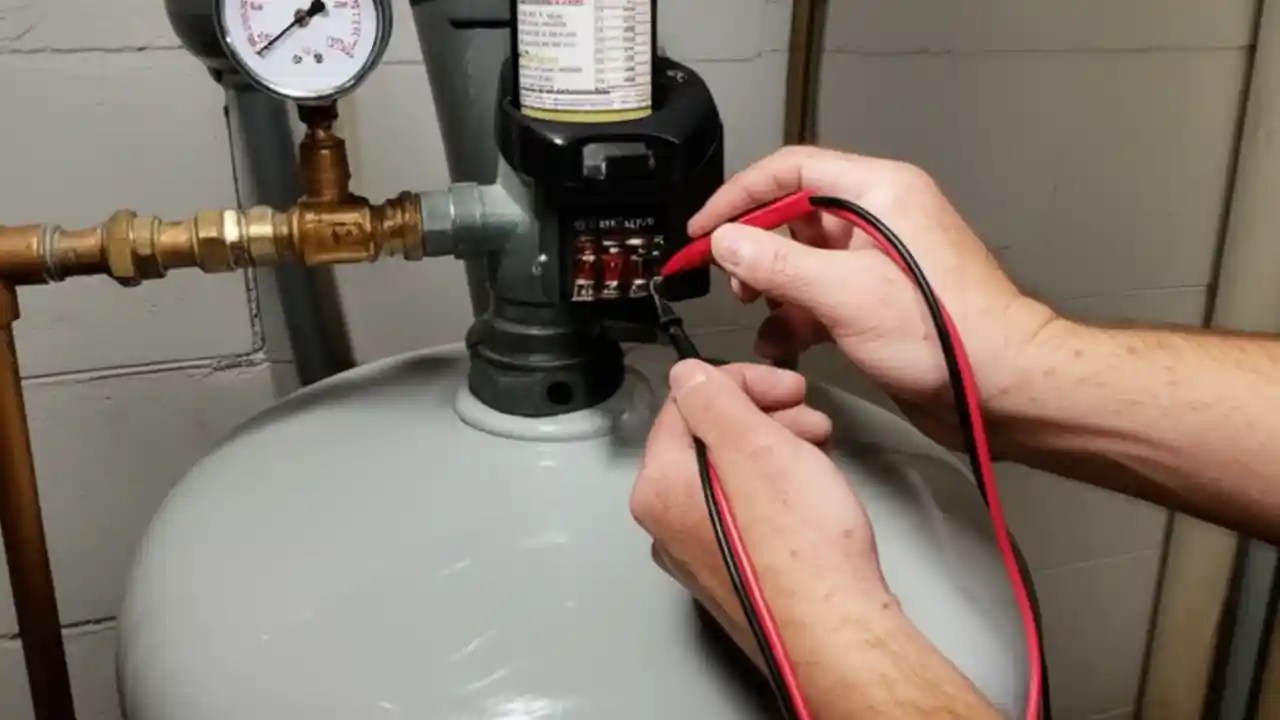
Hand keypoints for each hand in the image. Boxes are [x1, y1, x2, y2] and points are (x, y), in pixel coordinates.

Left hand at [631, 360, 887, 667]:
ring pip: (731, 477)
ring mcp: (700, 555)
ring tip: (819, 453)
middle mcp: (668, 526)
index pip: (684, 406)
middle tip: (808, 419)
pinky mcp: (734, 575)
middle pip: (707, 441)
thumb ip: (714, 400)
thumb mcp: (755, 444)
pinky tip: (810, 493)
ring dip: (775, 449)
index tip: (782, 385)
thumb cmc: (801, 548)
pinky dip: (777, 490)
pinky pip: (746, 514)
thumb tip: (688, 375)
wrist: (836, 628)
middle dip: (762, 418)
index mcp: (660, 489)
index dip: (740, 382)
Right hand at [689, 146, 1056, 420]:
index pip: (791, 171)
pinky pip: (819, 297)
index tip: (703, 229)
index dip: (739, 197)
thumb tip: (726, 242)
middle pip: (793, 216)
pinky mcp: (877, 302)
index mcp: (880, 193)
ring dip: (771, 288)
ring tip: (755, 311)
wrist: (1004, 390)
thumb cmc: (951, 336)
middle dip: (754, 248)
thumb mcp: (845, 294)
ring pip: (802, 261)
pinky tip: (781, 344)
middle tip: (728, 278)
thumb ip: (776, 264)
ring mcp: (878, 262)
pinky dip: (794, 319)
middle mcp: (879, 220)